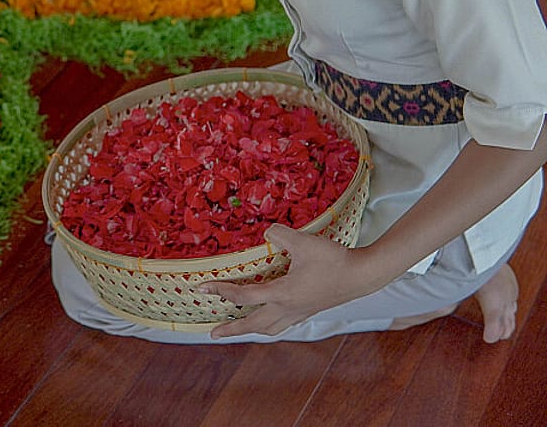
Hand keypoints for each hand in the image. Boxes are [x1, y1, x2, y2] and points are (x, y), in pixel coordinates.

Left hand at [200, 224, 380, 339]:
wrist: (363, 275)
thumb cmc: (334, 260)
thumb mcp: (303, 242)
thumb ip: (280, 234)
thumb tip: (266, 233)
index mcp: (282, 294)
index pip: (243, 296)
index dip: (221, 291)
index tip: (202, 288)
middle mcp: (287, 308)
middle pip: (253, 323)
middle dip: (231, 329)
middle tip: (213, 333)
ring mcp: (298, 312)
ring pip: (268, 328)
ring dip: (250, 329)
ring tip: (237, 329)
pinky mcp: (308, 311)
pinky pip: (282, 324)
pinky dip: (268, 324)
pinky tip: (268, 318)